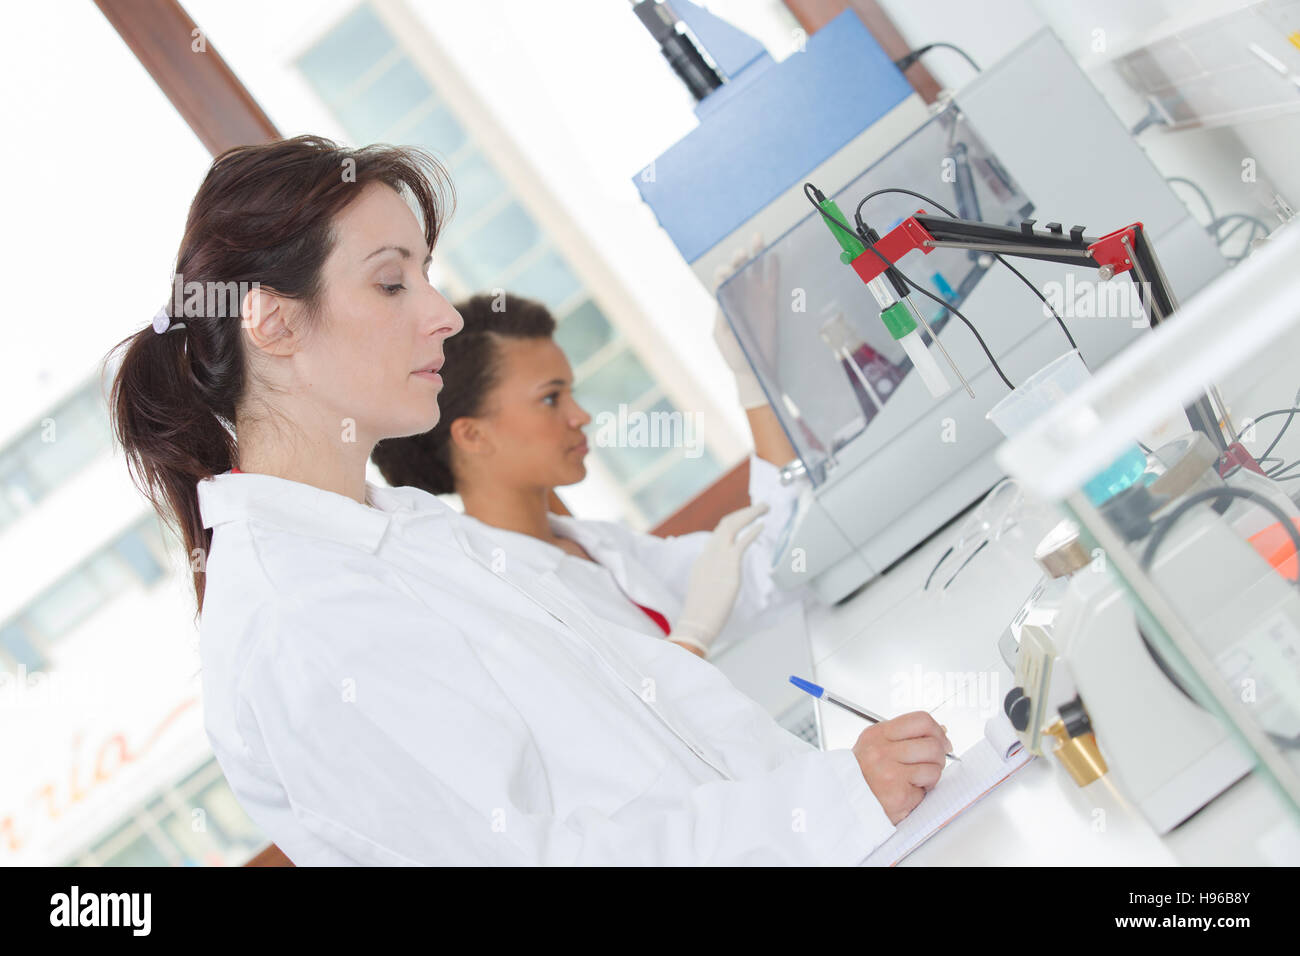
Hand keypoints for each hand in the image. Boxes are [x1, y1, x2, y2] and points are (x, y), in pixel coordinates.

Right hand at [671, 502, 769, 654]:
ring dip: (750, 514)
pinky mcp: (729, 566)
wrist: (696, 623)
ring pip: (733, 525)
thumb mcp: (705, 594)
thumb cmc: (701, 615)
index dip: (734, 523)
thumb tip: (719, 589)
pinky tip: (762, 525)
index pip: (718, 535)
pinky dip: (753, 531)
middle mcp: (709, 554)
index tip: (746, 518)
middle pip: (725, 524)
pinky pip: (742, 541)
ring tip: (764, 507)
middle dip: (744, 512)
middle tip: (760, 507)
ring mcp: (718, 558)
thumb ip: (713, 584)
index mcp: (703, 560)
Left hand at [712, 233, 777, 409]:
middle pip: (739, 268)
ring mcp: (757, 298)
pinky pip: (773, 281)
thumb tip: (723, 293)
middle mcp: (740, 296)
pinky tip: (774, 254)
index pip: (723, 279)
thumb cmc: (735, 355)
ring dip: (756, 253)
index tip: (727, 273)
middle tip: (742, 253)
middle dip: (739, 257)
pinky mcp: (772, 303)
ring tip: (757, 238)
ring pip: (756, 270)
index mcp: (725, 302)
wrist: (754, 370)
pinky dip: (774, 268)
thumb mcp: (723, 335)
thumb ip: (722, 314)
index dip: (724, 271)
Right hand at [851, 712, 952, 824]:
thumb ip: (905, 736)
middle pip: (932, 745)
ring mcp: (890, 774)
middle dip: (939, 757)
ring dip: (930, 777)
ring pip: (934, 769)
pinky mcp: (898, 795)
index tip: (942, 741)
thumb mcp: (875, 744)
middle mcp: (882, 751)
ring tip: (915, 780)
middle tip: (932, 764)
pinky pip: (926, 791)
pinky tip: (906, 792)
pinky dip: (920, 794)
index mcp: (878, 734)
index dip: (937, 731)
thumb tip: (941, 731)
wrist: (843, 801)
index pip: (921, 720)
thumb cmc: (862, 774)